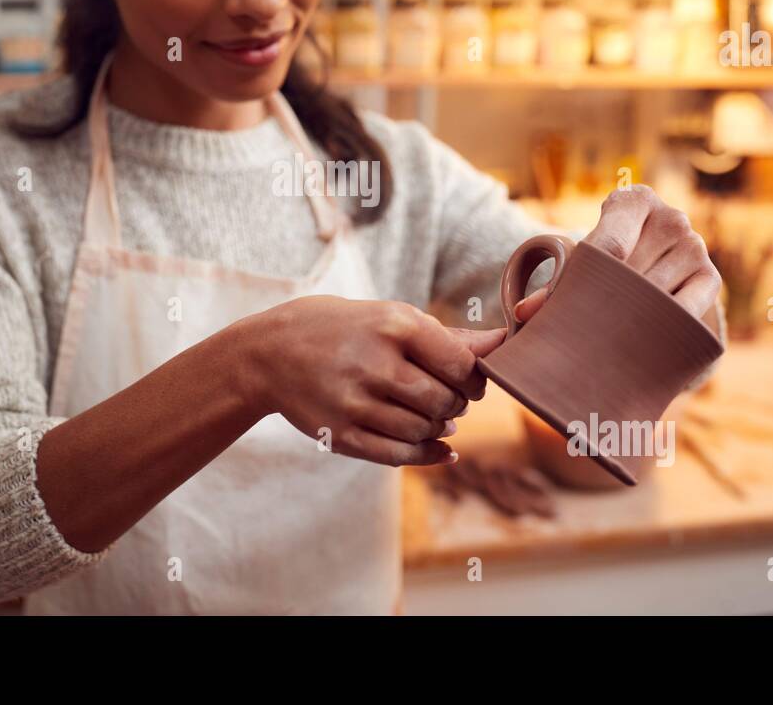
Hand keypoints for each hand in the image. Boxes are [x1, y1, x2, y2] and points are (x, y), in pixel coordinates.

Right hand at [235, 296, 505, 466]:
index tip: (469, 378)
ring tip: (430, 413)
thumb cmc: (338, 328)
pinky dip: (428, 454)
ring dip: (439, 427)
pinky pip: (400, 455)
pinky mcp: (342, 434)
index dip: (476, 378)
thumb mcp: (387, 316)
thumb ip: (445, 336)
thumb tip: (504, 342)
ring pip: (426, 430)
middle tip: (447, 397)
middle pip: (446, 401)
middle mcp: (374, 364)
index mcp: (391, 325)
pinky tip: (437, 445)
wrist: (267, 354)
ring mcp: (356, 403)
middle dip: (457, 403)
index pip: (461, 363)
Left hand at [514, 185, 721, 324]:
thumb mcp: (582, 261)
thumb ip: (555, 283)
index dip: (588, 281)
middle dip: (607, 302)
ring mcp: (696, 246)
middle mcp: (671, 218)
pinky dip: (662, 327)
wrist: (652, 265)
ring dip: (632, 316)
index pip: (608, 245)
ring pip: (654, 296)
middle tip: (588, 324)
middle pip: (631, 274)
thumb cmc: (607, 259)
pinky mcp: (710, 278)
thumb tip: (525, 313)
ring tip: (612, 326)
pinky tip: (644, 334)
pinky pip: (684, 312)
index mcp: (634, 201)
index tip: (570, 305)